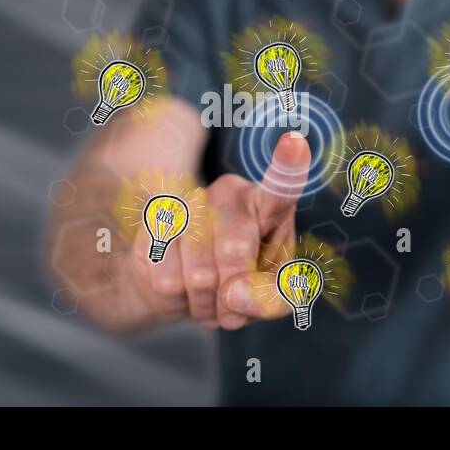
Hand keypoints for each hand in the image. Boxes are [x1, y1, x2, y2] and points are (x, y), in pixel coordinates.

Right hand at [127, 131, 308, 329]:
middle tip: (232, 306)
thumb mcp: (271, 296)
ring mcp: (190, 203)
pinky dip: (178, 301)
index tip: (295, 143)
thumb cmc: (239, 285)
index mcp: (268, 207)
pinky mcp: (155, 223)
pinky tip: (183, 291)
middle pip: (235, 250)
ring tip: (208, 300)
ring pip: (199, 273)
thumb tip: (236, 295)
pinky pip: (167, 278)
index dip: (287, 166)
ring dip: (205, 303)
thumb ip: (271, 298)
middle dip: (234, 293)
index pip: (280, 187)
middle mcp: (230, 194)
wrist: (182, 290)